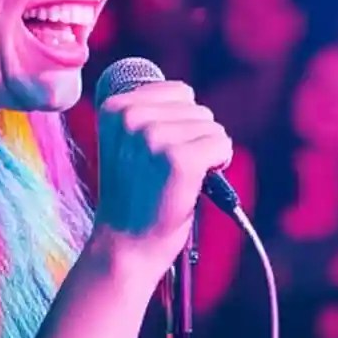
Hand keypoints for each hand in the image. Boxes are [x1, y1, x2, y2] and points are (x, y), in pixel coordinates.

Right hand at [92, 80, 231, 275]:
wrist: (125, 247)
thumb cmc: (133, 196)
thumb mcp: (125, 142)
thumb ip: (148, 112)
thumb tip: (187, 94)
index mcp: (114, 107)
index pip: (178, 91)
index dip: (180, 123)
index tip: (159, 153)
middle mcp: (132, 116)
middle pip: (197, 107)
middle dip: (193, 138)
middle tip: (167, 171)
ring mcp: (155, 137)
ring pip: (212, 126)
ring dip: (204, 153)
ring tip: (176, 179)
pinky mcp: (180, 159)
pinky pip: (222, 145)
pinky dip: (219, 164)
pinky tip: (196, 183)